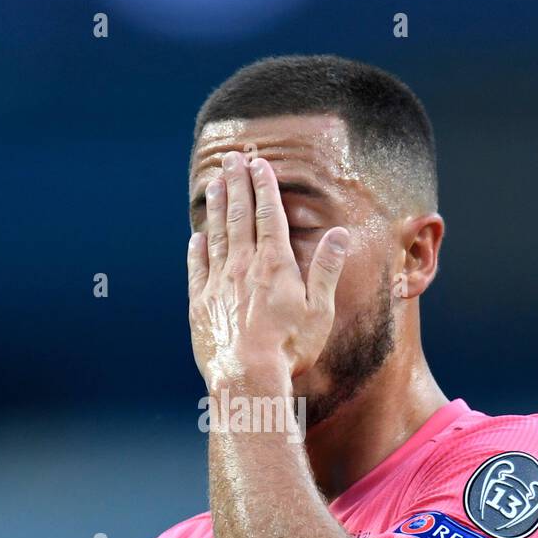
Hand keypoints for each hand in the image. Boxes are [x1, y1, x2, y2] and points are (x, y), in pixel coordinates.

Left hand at [187, 151, 350, 390]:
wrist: (247, 377)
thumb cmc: (290, 348)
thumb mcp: (320, 310)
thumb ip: (326, 269)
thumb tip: (340, 234)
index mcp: (274, 265)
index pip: (268, 215)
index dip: (264, 186)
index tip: (259, 164)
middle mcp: (243, 267)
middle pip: (238, 216)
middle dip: (236, 184)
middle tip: (231, 159)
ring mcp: (218, 284)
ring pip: (216, 236)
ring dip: (215, 207)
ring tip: (213, 184)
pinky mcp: (201, 305)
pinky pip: (198, 269)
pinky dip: (197, 250)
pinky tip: (197, 238)